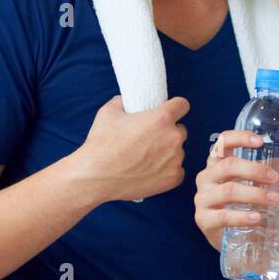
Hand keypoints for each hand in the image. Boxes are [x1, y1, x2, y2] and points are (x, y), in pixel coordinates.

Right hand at [75, 95, 189, 202]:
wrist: (95, 177)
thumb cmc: (102, 143)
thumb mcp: (109, 112)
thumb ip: (123, 102)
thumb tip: (127, 101)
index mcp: (162, 118)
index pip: (182, 105)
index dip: (175, 107)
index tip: (169, 112)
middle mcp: (173, 138)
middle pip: (180, 130)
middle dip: (168, 132)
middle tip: (150, 139)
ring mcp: (175, 160)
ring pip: (178, 151)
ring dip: (167, 152)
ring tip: (145, 158)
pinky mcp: (173, 178)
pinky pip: (177, 170)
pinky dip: (166, 170)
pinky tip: (150, 171)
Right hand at [193, 129, 278, 250]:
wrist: (242, 236)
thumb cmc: (249, 200)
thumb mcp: (263, 180)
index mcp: (219, 162)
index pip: (223, 142)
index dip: (239, 137)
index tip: (261, 141)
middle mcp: (207, 177)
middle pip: (228, 166)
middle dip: (254, 170)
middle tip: (275, 178)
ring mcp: (203, 198)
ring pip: (228, 191)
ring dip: (254, 194)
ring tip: (273, 200)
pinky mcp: (203, 219)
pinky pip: (223, 216)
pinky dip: (242, 217)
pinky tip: (257, 218)